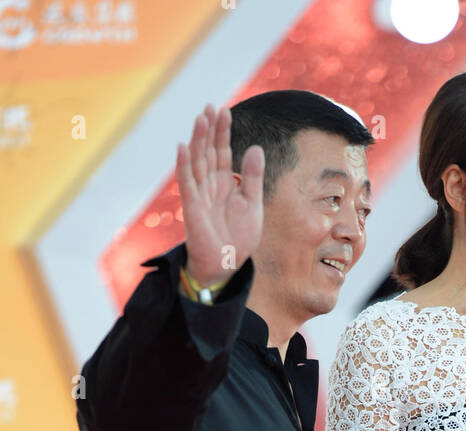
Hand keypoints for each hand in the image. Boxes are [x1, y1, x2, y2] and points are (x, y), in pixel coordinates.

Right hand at [176, 104, 263, 286]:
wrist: (227, 263)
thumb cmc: (239, 237)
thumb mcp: (253, 204)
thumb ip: (253, 177)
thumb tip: (256, 147)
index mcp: (225, 182)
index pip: (222, 151)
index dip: (222, 132)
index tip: (224, 111)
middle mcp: (210, 184)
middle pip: (209, 151)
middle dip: (209, 130)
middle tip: (210, 107)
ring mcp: (200, 193)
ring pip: (197, 161)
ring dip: (198, 140)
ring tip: (200, 118)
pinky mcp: (192, 206)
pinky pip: (187, 182)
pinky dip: (184, 165)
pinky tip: (184, 147)